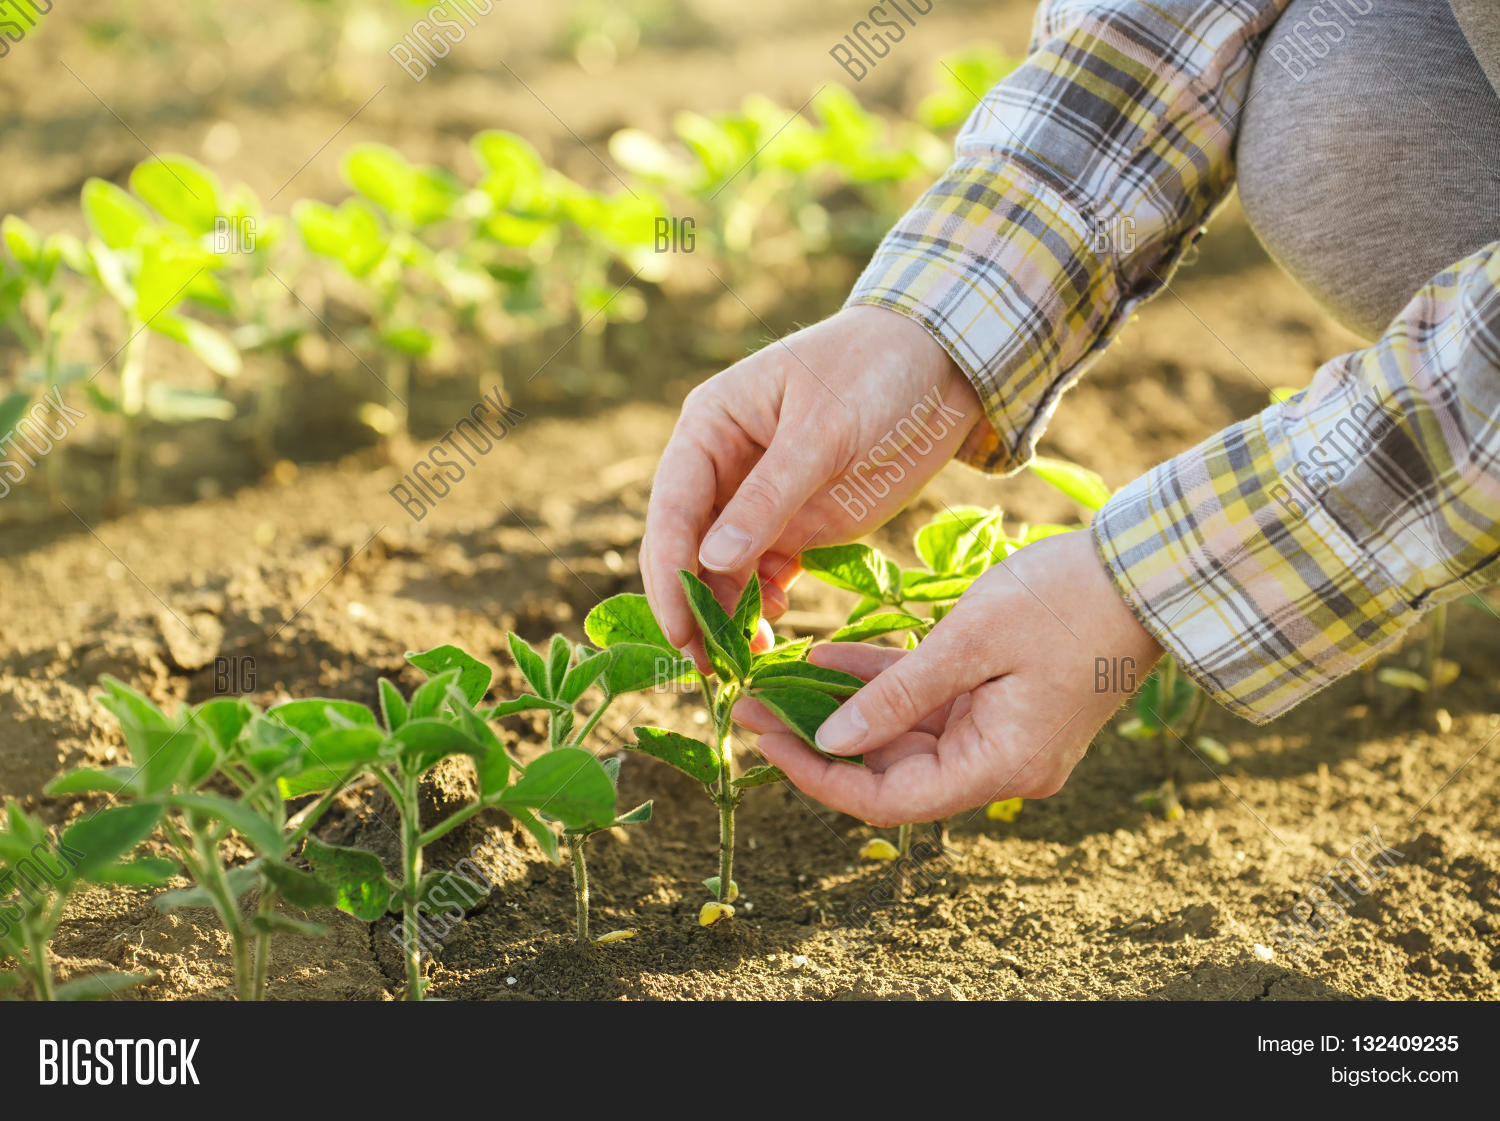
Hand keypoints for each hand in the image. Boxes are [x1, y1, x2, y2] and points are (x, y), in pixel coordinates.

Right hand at [641, 304, 979, 655]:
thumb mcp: (824, 431)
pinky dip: (761, 608)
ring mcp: (757, 502)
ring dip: (725, 615)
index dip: (669, 570)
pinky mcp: (794, 527)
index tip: (678, 627)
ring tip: (743, 662)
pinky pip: (762, 577)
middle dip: (691, 605)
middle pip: (687, 547)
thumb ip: (770, 497)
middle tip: (703, 665)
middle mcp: (721, 468)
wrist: (943, 367)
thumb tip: (710, 561)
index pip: (672, 506)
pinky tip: (774, 631)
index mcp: (710, 427)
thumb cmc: (875, 373)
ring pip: (721, 571)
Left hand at [733, 530, 1162, 825]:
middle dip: (819, 740)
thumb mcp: (970, 642)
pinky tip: (825, 660)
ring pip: (903, 735)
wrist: (1145, 569)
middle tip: (750, 705)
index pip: (890, 801)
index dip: (820, 779)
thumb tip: (829, 739)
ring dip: (843, 710)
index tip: (764, 742)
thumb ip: (897, 694)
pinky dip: (881, 684)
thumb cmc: (1066, 601)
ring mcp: (1001, 733)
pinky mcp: (1000, 700)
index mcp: (1001, 766)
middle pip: (890, 772)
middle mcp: (1000, 764)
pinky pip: (927, 703)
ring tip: (773, 682)